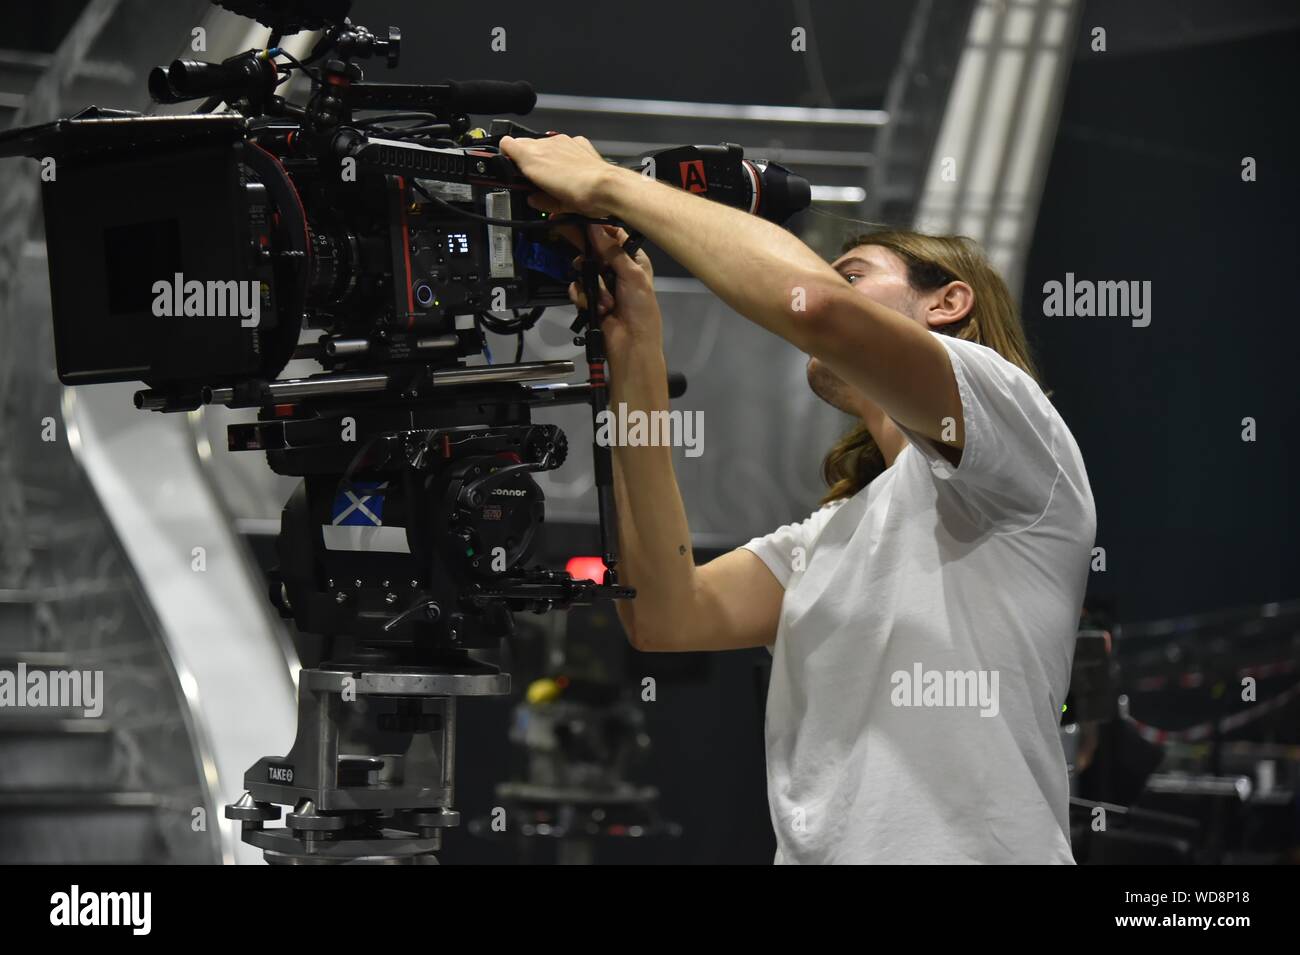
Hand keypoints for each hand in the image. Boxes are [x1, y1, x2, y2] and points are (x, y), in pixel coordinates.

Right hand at [498, 134, 618, 217]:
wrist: (606, 187)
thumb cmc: (578, 191)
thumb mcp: (549, 199)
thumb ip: (535, 195)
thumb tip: (531, 197)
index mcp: (532, 155)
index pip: (508, 145)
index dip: (507, 158)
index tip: (511, 172)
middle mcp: (546, 144)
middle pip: (526, 146)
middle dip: (526, 161)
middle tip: (532, 179)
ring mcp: (563, 142)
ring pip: (544, 145)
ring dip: (544, 158)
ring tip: (554, 178)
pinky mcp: (578, 143)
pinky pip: (563, 145)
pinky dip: (562, 156)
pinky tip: (569, 171)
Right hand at [569, 224, 661, 367]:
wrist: (631, 344)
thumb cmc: (640, 309)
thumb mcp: (632, 275)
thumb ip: (612, 251)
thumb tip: (594, 227)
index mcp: (633, 259)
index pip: (613, 235)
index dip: (598, 228)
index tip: (581, 220)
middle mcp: (617, 269)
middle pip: (594, 251)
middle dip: (587, 256)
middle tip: (572, 244)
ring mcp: (602, 284)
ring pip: (583, 271)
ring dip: (592, 286)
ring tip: (606, 301)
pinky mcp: (590, 299)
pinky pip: (577, 289)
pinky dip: (582, 298)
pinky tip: (594, 307)